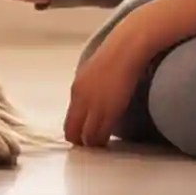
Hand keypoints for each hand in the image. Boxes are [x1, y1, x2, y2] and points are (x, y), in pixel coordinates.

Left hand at [64, 16, 153, 147]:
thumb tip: (89, 102)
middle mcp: (81, 100)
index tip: (83, 136)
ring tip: (101, 145)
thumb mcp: (92, 72)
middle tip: (90, 146)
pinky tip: (108, 140)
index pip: (69, 122)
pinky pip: (101, 134)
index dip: (75, 133)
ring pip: (87, 137)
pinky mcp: (109, 110)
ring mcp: (94, 106)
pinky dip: (103, 140)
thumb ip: (87, 89)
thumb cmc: (115, 56)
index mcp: (76, 90)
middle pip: (72, 132)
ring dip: (93, 143)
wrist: (126, 49)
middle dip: (80, 142)